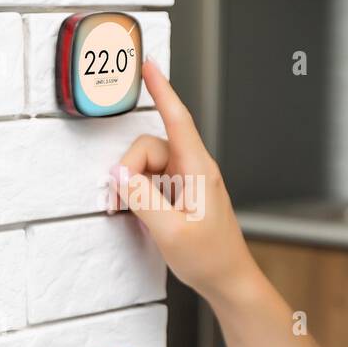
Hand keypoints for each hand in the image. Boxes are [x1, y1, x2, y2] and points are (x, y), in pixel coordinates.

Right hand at [112, 61, 258, 300]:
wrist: (229, 281)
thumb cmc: (210, 259)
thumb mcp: (170, 233)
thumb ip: (142, 200)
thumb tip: (120, 177)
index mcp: (198, 170)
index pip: (177, 119)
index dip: (162, 90)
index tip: (149, 65)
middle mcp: (194, 169)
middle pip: (150, 148)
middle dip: (128, 169)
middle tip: (118, 201)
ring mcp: (188, 181)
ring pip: (148, 165)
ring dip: (132, 184)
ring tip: (128, 212)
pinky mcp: (182, 193)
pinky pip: (153, 180)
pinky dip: (139, 192)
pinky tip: (140, 214)